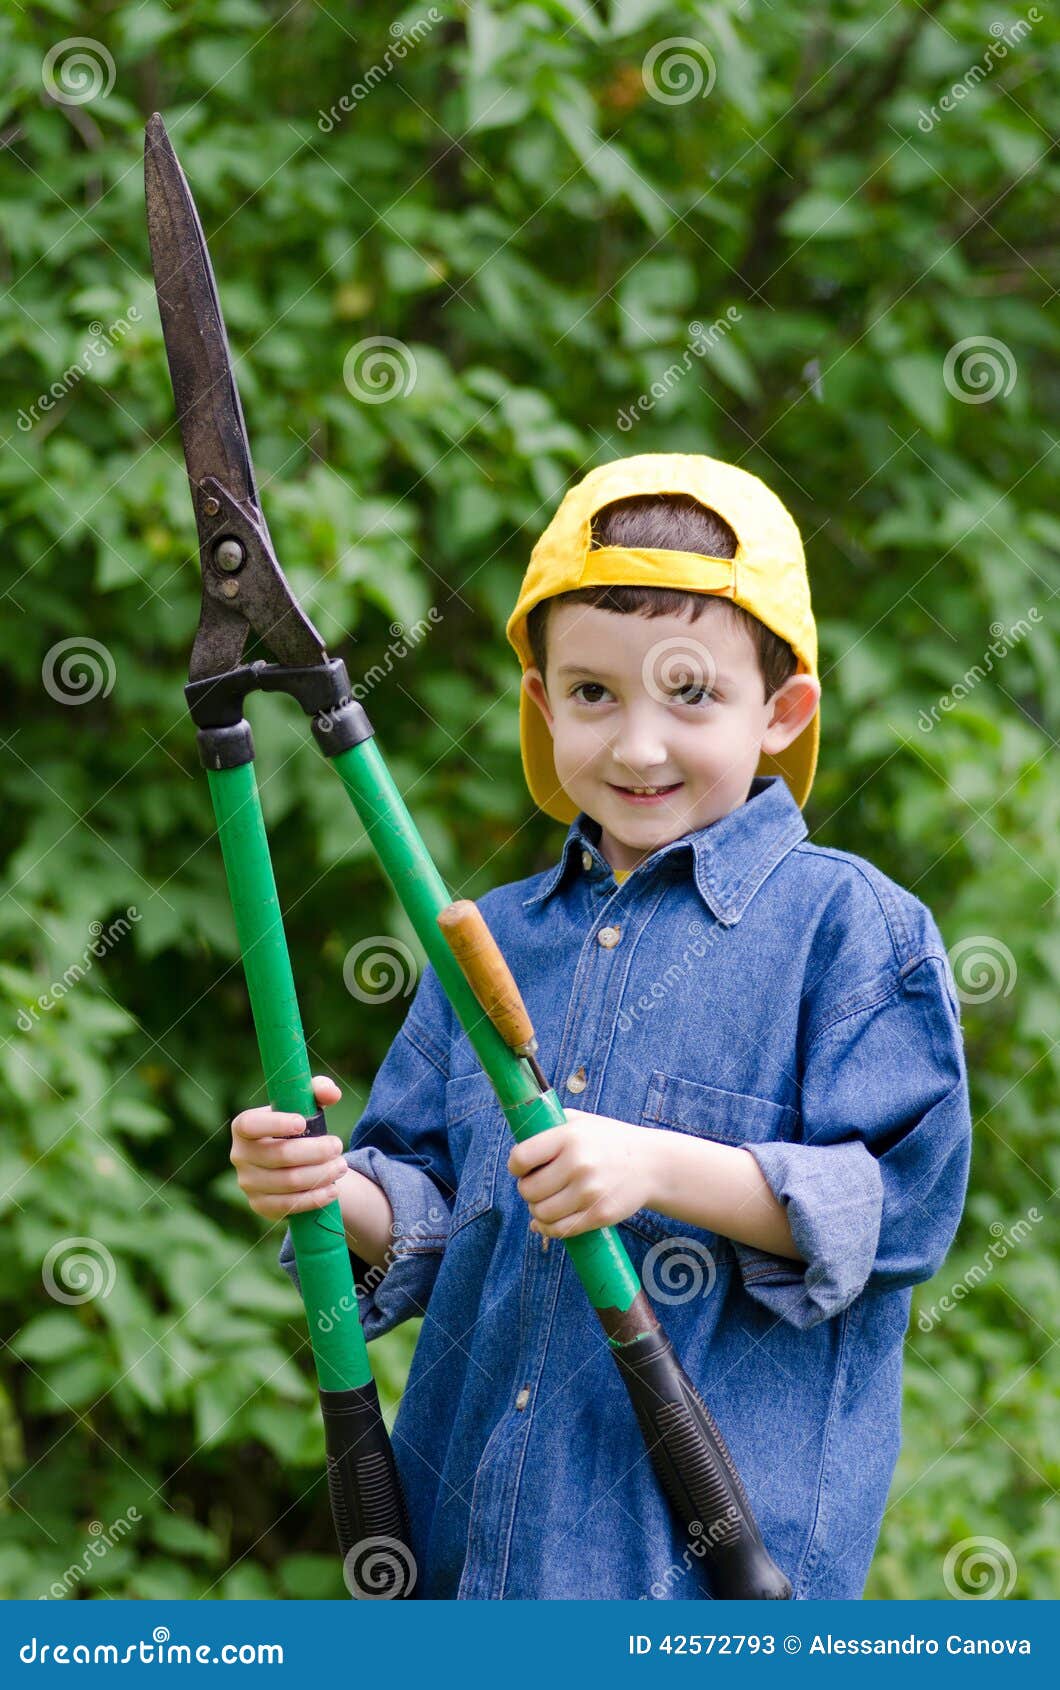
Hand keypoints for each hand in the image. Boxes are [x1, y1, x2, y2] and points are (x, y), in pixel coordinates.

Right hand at [230, 1075, 347, 1218]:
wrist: (291, 1164)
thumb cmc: (297, 1127)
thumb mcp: (306, 1104)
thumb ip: (318, 1090)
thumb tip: (332, 1094)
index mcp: (244, 1127)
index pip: (251, 1125)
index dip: (275, 1124)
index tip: (302, 1122)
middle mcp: (240, 1155)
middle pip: (279, 1155)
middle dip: (315, 1151)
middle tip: (338, 1146)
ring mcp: (248, 1183)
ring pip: (288, 1181)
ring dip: (320, 1175)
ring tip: (341, 1166)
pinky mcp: (260, 1205)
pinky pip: (289, 1205)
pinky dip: (314, 1198)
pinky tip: (332, 1190)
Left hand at [506, 1109, 655, 1238]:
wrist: (651, 1164)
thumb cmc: (609, 1141)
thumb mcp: (581, 1121)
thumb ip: (548, 1126)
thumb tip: (516, 1146)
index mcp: (569, 1137)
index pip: (522, 1157)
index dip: (516, 1166)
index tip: (522, 1168)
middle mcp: (578, 1164)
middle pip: (528, 1190)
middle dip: (528, 1190)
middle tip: (538, 1185)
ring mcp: (590, 1192)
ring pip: (541, 1213)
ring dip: (537, 1210)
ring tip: (546, 1201)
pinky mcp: (599, 1215)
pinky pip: (560, 1230)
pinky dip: (548, 1228)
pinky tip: (549, 1221)